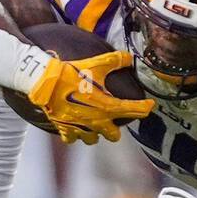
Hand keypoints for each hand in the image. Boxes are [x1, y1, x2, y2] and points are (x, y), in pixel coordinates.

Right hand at [26, 49, 152, 143]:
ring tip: (93, 123)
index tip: (150, 105)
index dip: (145, 108)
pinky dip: (75, 134)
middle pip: (113, 136)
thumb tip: (129, 57)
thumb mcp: (96, 64)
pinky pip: (73, 139)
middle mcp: (97, 122)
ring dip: (95, 133)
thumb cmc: (72, 73)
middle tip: (113, 119)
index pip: (134, 110)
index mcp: (108, 107)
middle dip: (115, 130)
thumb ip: (115, 60)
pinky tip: (75, 126)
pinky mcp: (65, 130)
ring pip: (93, 139)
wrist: (46, 83)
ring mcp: (81, 128)